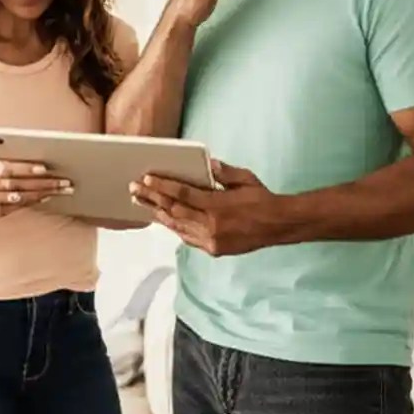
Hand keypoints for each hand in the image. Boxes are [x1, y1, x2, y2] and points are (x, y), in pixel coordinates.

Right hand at [0, 151, 73, 220]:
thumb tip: (6, 135)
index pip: (11, 169)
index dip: (28, 169)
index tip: (46, 168)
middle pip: (22, 185)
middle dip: (45, 184)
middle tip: (66, 182)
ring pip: (23, 198)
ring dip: (44, 194)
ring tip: (63, 190)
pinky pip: (19, 207)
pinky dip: (34, 202)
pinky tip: (48, 197)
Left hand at [129, 159, 287, 255]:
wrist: (278, 225)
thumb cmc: (262, 199)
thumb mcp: (245, 179)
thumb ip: (223, 172)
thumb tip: (207, 163)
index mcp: (218, 206)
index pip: (183, 194)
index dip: (162, 187)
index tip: (147, 179)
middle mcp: (211, 225)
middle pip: (174, 211)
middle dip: (152, 199)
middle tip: (134, 190)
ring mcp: (211, 240)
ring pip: (177, 226)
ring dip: (158, 214)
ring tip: (142, 204)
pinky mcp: (214, 249)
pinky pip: (187, 238)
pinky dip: (175, 228)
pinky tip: (164, 219)